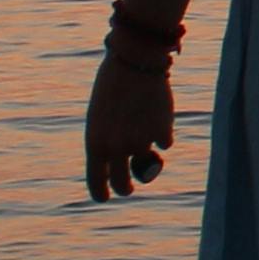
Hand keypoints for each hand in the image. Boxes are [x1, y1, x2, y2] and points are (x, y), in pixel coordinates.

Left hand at [85, 46, 177, 200]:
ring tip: (142, 124)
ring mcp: (140, 142)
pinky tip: (156, 112)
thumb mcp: (100, 117)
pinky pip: (164, 143)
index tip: (105, 198)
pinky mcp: (161, 133)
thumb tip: (119, 167)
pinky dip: (162, 132)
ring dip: (147, 151)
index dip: (101, 193)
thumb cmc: (112, 87)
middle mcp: (116, 147)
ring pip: (147, 162)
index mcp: (95, 143)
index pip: (96, 181)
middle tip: (129, 189)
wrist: (134, 61)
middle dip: (126, 188)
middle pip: (123, 184)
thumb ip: (107, 143)